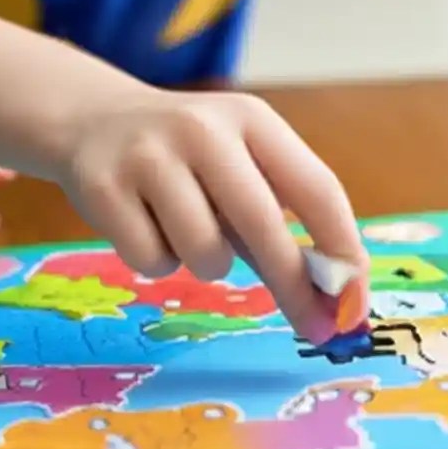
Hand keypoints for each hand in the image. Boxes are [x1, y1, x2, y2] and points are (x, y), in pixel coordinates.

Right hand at [62, 90, 368, 344]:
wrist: (92, 123)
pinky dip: (158, 262)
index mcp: (252, 120)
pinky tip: (146, 227)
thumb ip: (283, 227)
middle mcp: (203, 129)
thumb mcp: (241, 170)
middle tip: (315, 328)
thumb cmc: (190, 163)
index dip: (342, 249)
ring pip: (206, 254)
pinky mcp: (101, 187)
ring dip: (208, 264)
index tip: (355, 300)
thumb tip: (334, 302)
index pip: (316, 187)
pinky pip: (153, 263)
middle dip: (294, 286)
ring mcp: (147, 155)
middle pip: (265, 224)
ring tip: (188, 232)